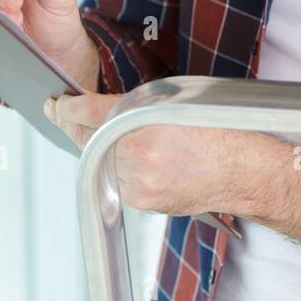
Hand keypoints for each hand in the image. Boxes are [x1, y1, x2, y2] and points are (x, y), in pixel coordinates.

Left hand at [45, 93, 300, 249]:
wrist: (244, 170)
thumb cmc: (220, 129)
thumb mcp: (177, 100)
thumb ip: (136, 105)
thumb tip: (98, 110)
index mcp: (146, 119)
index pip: (90, 113)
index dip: (68, 108)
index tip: (56, 105)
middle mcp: (138, 151)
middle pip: (90, 139)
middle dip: (78, 128)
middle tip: (65, 115)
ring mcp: (139, 181)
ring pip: (104, 162)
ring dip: (105, 151)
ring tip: (127, 141)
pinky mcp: (143, 200)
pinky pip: (120, 180)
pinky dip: (124, 170)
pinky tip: (144, 162)